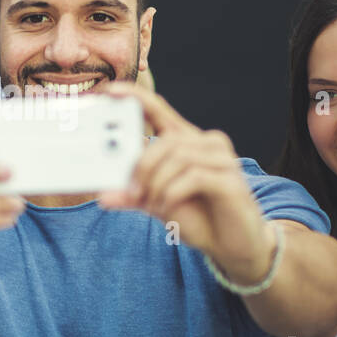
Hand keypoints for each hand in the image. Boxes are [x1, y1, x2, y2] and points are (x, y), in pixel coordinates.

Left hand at [95, 82, 275, 283]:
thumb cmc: (198, 218)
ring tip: (153, 204)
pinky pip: (194, 176)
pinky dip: (173, 192)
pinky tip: (168, 206)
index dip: (136, 97)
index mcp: (187, 141)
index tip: (110, 91)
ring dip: (157, 183)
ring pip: (178, 157)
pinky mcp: (231, 180)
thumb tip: (103, 197)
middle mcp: (207, 143)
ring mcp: (222, 160)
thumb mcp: (158, 204)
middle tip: (133, 192)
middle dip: (143, 167)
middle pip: (166, 141)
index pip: (159, 110)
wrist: (233, 246)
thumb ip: (133, 196)